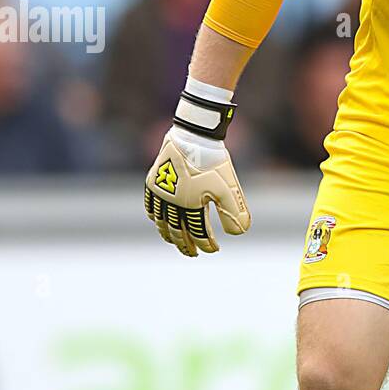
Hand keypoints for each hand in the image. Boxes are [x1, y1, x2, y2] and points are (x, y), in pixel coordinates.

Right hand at [144, 126, 250, 256]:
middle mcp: (171, 202)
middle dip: (186, 245)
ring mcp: (160, 192)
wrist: (193, 135)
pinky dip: (154, 217)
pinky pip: (150, 205)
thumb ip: (234, 212)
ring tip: (174, 242)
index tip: (213, 249)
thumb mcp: (229, 187)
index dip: (206, 244)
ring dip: (168, 234)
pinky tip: (158, 221)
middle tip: (193, 254)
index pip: (197, 233)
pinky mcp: (153, 181)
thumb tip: (238, 234)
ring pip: (161, 221)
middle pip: (177, 231)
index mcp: (190, 205)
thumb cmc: (213, 162)